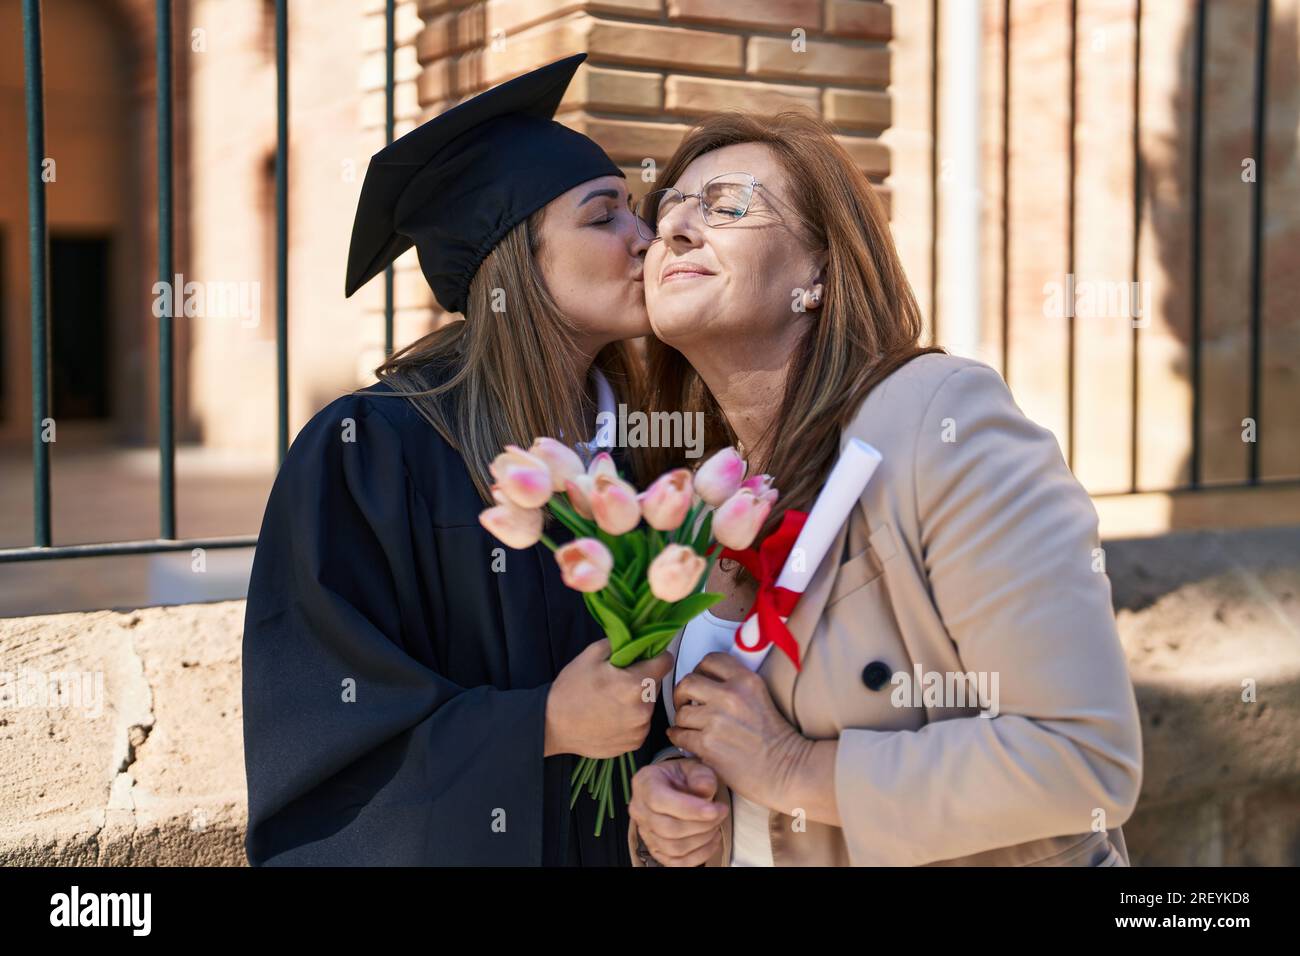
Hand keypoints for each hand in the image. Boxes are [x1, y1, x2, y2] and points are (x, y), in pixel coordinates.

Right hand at [545, 639, 672, 757]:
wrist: (552, 725)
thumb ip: (620, 643)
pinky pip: (641, 723)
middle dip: (642, 678)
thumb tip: (638, 639)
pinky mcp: (635, 743)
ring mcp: (640, 728)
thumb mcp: (591, 655)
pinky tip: (611, 716)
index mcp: (635, 683)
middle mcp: (643, 708)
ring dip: (636, 700)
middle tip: (618, 680)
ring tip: (611, 701)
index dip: (656, 655)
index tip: (646, 657)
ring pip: (647, 704)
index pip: (665, 661)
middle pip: (655, 684)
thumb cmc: (570, 690)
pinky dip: (631, 718)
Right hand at [628, 758, 728, 865]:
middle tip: (722, 814)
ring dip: (702, 839)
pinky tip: (712, 840)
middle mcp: (639, 809)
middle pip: (668, 828)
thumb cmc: (684, 776)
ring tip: (717, 825)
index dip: (689, 808)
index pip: (660, 800)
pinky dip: (699, 855)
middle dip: (701, 824)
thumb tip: (705, 789)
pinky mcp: (655, 849)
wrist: (675, 786)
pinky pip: (676, 862)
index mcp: (644, 783)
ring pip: (673, 847)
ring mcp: (645, 832)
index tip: (715, 809)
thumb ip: (701, 775)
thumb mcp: (694, 767)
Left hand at [667, 652, 810, 810]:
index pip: (711, 660)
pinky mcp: (707, 744)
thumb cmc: (776, 738)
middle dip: (682, 694)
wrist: (787, 769)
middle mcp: (730, 696)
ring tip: (690, 727)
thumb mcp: (761, 696)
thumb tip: (706, 683)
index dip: (700, 670)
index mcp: (746, 680)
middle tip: (686, 703)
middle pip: (688, 682)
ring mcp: (717, 720)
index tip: (700, 681)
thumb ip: (736, 685)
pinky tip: (685, 741)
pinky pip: (679, 735)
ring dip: (683, 721)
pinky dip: (679, 738)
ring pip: (681, 713)